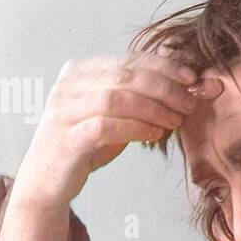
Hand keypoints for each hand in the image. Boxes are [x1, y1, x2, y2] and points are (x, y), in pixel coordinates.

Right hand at [10, 52, 218, 207]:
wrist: (48, 180)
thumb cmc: (87, 143)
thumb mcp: (115, 113)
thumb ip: (140, 95)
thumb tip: (187, 81)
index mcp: (80, 70)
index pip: (129, 59)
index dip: (165, 66)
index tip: (193, 77)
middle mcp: (68, 84)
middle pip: (126, 76)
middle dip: (165, 88)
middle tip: (190, 103)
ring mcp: (63, 110)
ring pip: (117, 98)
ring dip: (154, 108)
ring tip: (176, 120)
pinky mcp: (66, 138)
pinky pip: (106, 126)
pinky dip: (136, 128)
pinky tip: (155, 134)